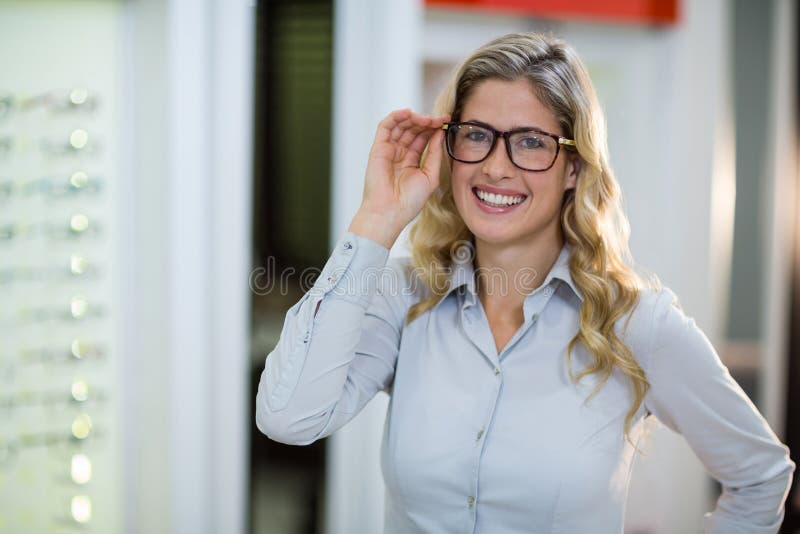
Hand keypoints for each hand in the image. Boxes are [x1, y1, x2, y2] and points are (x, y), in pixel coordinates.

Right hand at [349, 109, 449, 248]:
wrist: (391, 212)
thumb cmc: (410, 201)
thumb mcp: (430, 175)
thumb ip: (435, 153)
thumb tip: (440, 133)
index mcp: (412, 160)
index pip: (424, 138)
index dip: (435, 128)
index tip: (447, 121)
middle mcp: (400, 153)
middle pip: (413, 129)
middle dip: (426, 122)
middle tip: (438, 119)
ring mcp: (389, 150)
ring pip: (401, 125)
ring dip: (414, 118)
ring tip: (426, 119)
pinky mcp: (378, 148)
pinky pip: (385, 126)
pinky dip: (396, 116)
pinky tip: (408, 113)